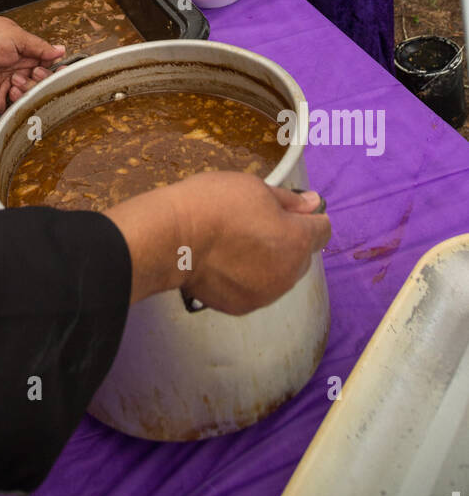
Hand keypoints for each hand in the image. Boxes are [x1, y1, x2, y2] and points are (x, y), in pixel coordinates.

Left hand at [0, 17, 65, 112]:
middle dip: (42, 79)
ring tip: (15, 79)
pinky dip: (20, 101)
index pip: (48, 63)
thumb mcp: (14, 35)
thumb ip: (38, 46)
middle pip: (43, 81)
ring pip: (33, 94)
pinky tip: (13, 91)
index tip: (61, 69)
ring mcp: (10, 85)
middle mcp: (19, 69)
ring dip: (29, 88)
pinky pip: (18, 107)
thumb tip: (59, 50)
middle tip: (34, 72)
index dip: (55, 68)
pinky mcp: (0, 100)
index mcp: (24, 52)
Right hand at [104, 172, 329, 309]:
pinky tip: (224, 262)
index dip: (310, 217)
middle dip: (288, 241)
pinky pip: (255, 289)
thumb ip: (289, 200)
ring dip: (268, 262)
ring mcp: (265, 294)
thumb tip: (312, 204)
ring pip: (279, 275)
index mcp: (297, 241)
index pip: (322, 230)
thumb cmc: (215, 204)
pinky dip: (246, 278)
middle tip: (255, 223)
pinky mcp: (242, 307)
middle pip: (301, 256)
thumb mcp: (255, 187)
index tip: (293, 210)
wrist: (173, 238)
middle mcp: (289, 274)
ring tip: (235, 245)